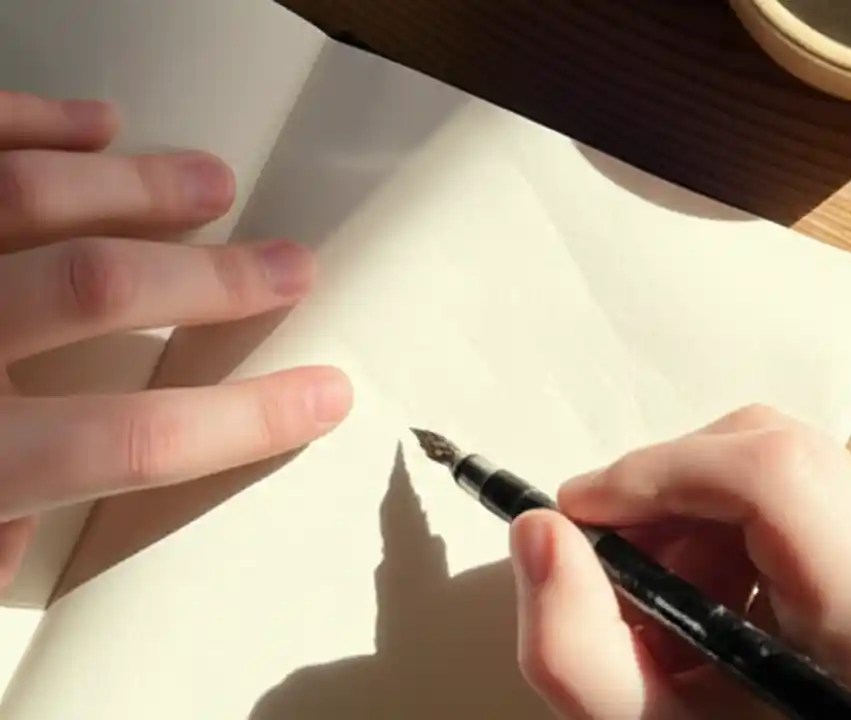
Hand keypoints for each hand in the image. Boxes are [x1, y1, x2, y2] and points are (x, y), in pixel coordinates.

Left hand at [0, 92, 352, 588]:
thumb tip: (35, 524)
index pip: (131, 439)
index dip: (246, 420)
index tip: (325, 396)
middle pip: (98, 287)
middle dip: (215, 277)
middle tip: (289, 267)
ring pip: (32, 199)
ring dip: (139, 184)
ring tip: (212, 181)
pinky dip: (33, 123)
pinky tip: (93, 123)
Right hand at [510, 405, 850, 718]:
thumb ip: (575, 647)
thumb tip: (539, 529)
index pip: (773, 470)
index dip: (661, 472)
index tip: (584, 514)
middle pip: (763, 451)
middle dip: (664, 501)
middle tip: (615, 580)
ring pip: (768, 461)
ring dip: (687, 522)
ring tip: (665, 616)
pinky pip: (792, 490)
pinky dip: (723, 532)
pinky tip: (709, 608)